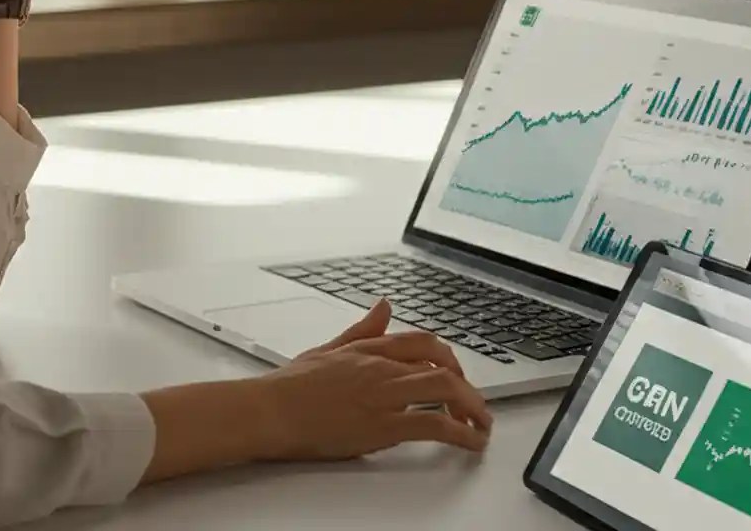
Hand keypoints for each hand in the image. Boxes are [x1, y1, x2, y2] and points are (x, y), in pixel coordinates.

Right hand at [254, 300, 492, 459]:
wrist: (270, 411)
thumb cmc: (291, 386)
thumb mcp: (329, 349)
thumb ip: (362, 329)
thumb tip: (384, 306)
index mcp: (370, 350)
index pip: (423, 343)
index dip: (448, 358)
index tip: (455, 376)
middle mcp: (382, 367)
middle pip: (443, 365)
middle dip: (467, 386)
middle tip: (473, 406)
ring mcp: (384, 395)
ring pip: (445, 389)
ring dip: (473, 408)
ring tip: (481, 426)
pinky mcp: (383, 425)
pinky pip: (434, 424)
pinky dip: (461, 434)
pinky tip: (470, 444)